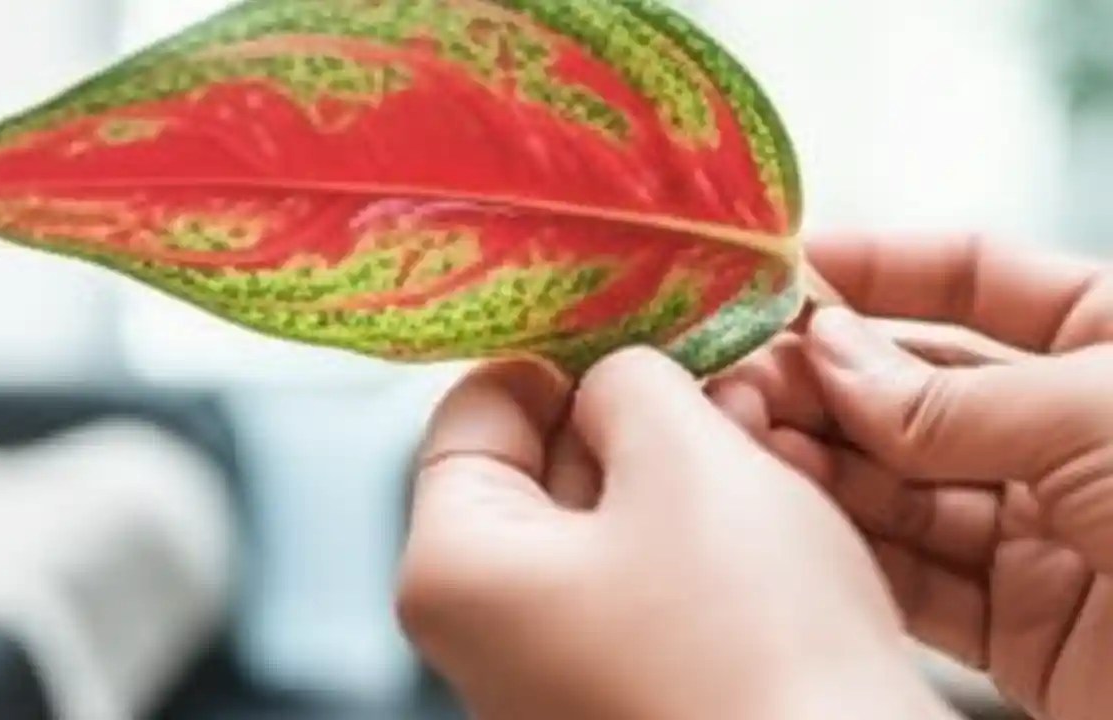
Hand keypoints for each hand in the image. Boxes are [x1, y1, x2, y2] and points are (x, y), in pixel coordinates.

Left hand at [395, 350, 957, 719]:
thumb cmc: (749, 648)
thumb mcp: (686, 462)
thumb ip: (632, 384)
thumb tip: (618, 376)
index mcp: (456, 567)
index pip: (473, 413)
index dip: (551, 352)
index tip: (621, 319)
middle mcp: (490, 627)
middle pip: (541, 465)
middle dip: (628, 408)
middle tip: (710, 365)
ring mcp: (559, 664)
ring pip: (605, 520)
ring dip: (676, 464)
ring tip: (754, 425)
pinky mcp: (631, 687)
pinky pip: (648, 579)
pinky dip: (697, 530)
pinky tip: (765, 498)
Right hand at [713, 236, 1112, 719]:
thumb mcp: (1103, 417)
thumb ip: (953, 397)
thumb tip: (832, 353)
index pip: (980, 278)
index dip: (883, 267)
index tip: (789, 270)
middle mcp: (1074, 433)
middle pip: (920, 383)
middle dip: (828, 374)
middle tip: (741, 372)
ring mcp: (1046, 529)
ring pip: (902, 479)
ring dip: (821, 457)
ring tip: (744, 434)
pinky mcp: (1027, 624)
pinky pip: (918, 570)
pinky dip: (851, 542)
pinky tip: (791, 506)